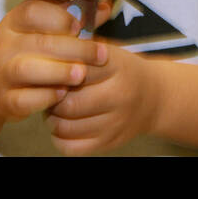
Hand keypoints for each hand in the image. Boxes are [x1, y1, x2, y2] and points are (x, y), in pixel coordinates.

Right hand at [0, 0, 108, 128]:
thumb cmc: (22, 50)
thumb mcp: (39, 29)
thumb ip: (70, 18)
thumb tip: (106, 8)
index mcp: (14, 21)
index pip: (32, 11)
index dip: (58, 17)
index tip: (80, 25)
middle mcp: (4, 44)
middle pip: (39, 42)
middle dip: (75, 48)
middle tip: (101, 55)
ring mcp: (1, 73)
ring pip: (27, 69)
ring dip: (58, 71)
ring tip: (81, 74)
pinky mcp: (4, 100)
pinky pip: (22, 99)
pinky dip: (43, 97)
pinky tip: (62, 94)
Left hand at [44, 21, 163, 154]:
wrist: (154, 98)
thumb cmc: (121, 71)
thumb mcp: (107, 52)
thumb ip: (78, 50)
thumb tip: (44, 52)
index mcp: (116, 67)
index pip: (74, 70)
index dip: (55, 71)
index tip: (48, 70)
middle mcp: (118, 96)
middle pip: (68, 103)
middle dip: (51, 98)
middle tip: (47, 92)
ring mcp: (115, 123)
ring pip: (66, 127)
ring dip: (52, 118)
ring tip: (54, 107)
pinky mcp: (109, 143)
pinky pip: (72, 148)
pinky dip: (59, 137)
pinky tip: (63, 124)